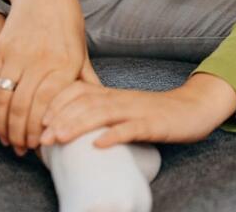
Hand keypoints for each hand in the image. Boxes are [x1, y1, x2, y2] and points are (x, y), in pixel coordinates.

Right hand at [0, 0, 94, 156]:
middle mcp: (41, 59)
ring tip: (5, 138)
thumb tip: (98, 109)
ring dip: (1, 125)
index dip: (40, 129)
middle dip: (19, 133)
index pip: (49, 105)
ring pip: (3, 98)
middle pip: (23, 107)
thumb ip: (86, 82)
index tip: (38, 145)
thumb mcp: (81, 52)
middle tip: (19, 148)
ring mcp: (17, 54)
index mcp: (65, 63)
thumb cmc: (66, 25)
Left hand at [38, 81, 216, 148]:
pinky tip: (99, 144)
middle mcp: (122, 99)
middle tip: (41, 137)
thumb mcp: (126, 109)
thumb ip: (103, 113)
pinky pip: (133, 128)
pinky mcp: (154, 123)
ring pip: (104, 114)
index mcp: (114, 95)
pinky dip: (114, 135)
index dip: (57, 103)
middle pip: (86, 103)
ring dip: (78, 125)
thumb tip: (71, 128)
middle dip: (60, 118)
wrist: (195, 106)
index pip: (80, 91)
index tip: (41, 120)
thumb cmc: (157, 112)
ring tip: (59, 138)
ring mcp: (138, 111)